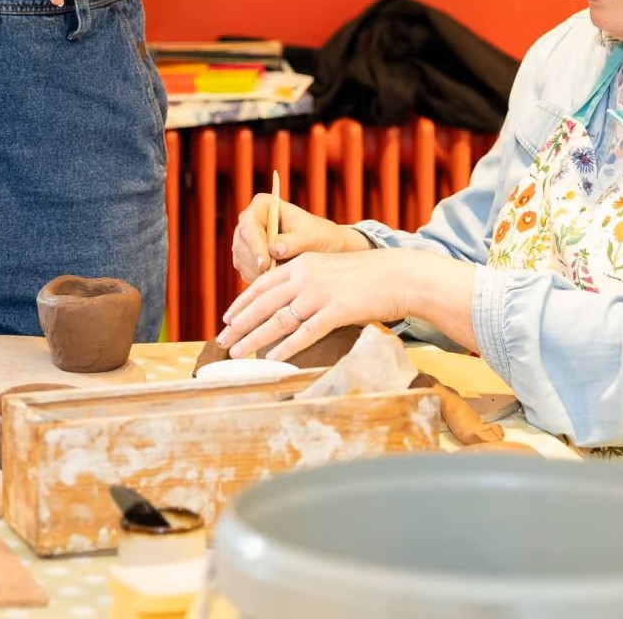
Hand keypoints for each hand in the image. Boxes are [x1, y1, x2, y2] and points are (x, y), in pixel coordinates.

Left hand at [218, 246, 427, 362]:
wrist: (399, 275)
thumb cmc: (365, 277)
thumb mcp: (328, 269)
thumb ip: (305, 282)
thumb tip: (284, 302)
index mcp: (301, 264)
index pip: (262, 284)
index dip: (242, 302)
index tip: (228, 317)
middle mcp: (306, 276)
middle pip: (264, 303)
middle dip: (240, 323)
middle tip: (223, 340)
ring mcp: (321, 293)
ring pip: (279, 319)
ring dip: (255, 338)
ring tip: (238, 352)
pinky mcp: (337, 311)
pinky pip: (305, 333)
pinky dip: (286, 347)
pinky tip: (272, 357)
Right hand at [230, 194, 372, 281]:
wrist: (325, 250)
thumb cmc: (321, 237)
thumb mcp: (314, 238)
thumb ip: (295, 242)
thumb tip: (275, 249)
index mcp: (263, 206)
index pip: (249, 224)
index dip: (255, 245)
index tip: (265, 264)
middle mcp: (249, 221)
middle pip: (241, 244)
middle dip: (255, 264)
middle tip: (274, 278)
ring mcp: (245, 240)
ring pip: (241, 260)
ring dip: (258, 273)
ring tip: (282, 277)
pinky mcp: (246, 258)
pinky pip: (245, 272)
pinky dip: (258, 279)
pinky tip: (277, 279)